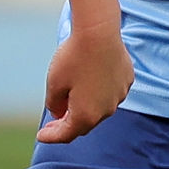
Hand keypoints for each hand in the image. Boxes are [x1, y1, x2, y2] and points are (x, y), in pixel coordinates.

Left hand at [38, 21, 132, 144]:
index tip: (41, 136)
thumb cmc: (73, 57)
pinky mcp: (126, 80)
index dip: (51, 137)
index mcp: (86, 115)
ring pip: (99, 109)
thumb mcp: (54, 83)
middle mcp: (106, 111)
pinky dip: (98, 93)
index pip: (66, 135)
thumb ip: (54, 104)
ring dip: (85, 108)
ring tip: (71, 101)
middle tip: (53, 123)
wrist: (98, 32)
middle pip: (84, 125)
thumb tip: (59, 113)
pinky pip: (110, 93)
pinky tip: (89, 82)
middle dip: (68, 125)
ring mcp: (119, 96)